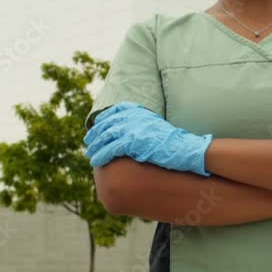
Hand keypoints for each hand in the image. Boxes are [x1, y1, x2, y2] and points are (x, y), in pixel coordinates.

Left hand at [84, 102, 212, 175]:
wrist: (184, 148)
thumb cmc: (173, 142)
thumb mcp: (156, 126)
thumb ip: (142, 124)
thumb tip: (130, 132)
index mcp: (139, 111)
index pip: (116, 110)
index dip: (104, 118)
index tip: (96, 124)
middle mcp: (133, 117)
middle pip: (107, 123)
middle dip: (95, 133)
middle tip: (88, 141)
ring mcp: (132, 128)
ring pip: (106, 136)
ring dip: (95, 146)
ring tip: (89, 154)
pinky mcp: (132, 142)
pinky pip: (110, 149)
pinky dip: (101, 155)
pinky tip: (96, 161)